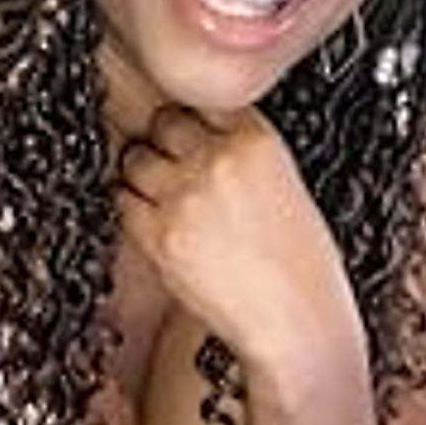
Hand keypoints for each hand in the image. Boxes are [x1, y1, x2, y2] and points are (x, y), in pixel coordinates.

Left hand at [115, 105, 364, 372]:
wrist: (297, 323)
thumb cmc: (301, 266)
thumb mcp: (286, 186)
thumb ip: (243, 153)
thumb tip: (201, 139)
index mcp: (258, 140)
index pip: (204, 101)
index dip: (195, 119)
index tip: (192, 133)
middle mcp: (219, 159)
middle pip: (164, 122)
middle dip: (166, 144)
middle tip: (177, 170)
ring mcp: (185, 195)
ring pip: (136, 159)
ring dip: (144, 176)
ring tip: (167, 202)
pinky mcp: (159, 234)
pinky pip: (124, 202)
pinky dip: (133, 211)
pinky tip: (157, 227)